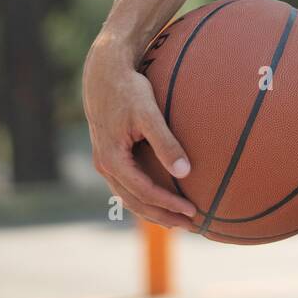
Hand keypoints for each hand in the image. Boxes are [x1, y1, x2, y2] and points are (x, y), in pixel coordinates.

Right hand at [82, 37, 197, 230]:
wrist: (104, 73)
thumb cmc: (128, 90)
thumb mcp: (148, 113)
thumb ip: (165, 142)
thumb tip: (185, 172)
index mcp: (112, 160)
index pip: (144, 192)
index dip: (169, 205)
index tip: (193, 211)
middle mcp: (105, 167)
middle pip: (136, 203)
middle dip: (164, 216)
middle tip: (192, 225)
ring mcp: (105, 164)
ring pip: (130, 198)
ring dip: (155, 210)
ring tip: (180, 220)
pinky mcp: (110, 157)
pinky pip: (128, 186)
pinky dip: (145, 197)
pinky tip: (163, 199)